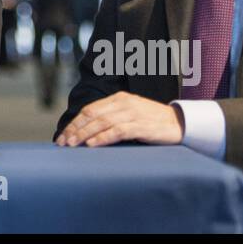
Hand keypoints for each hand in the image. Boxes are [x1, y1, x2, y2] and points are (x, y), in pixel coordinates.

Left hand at [54, 92, 184, 146]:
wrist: (180, 123)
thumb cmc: (152, 122)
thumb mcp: (129, 114)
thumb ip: (111, 118)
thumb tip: (87, 133)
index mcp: (118, 99)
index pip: (90, 110)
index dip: (74, 123)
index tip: (63, 135)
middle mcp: (123, 103)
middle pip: (92, 115)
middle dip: (75, 129)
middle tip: (63, 142)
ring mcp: (132, 113)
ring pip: (102, 122)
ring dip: (84, 134)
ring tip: (73, 145)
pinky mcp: (141, 126)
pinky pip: (117, 131)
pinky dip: (103, 138)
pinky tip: (92, 144)